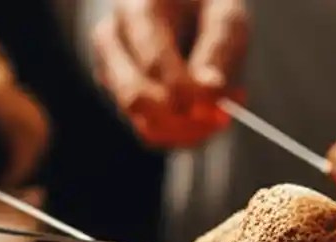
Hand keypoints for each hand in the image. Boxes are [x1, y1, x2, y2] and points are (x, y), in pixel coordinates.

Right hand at [93, 0, 248, 148]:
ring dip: (190, 131)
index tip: (222, 111)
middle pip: (136, 98)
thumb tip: (209, 96)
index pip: (154, 65)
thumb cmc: (207, 6)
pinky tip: (207, 115)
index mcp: (137, 11)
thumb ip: (218, 52)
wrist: (187, 7)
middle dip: (185, 120)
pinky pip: (152, 132)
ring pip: (144, 123)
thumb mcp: (224, 16)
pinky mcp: (122, 97)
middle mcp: (112, 40)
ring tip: (222, 111)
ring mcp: (110, 70)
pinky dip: (184, 134)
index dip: (188, 95)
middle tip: (225, 119)